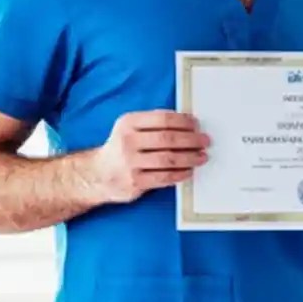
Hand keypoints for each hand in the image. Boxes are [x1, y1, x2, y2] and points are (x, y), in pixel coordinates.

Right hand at [86, 110, 209, 203]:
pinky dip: (181, 174)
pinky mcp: (135, 182)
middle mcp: (127, 142)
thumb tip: (189, 124)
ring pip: (169, 159)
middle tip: (205, 141)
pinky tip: (189, 171)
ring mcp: (130, 163)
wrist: (96, 175)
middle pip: (168, 139)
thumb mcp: (130, 128)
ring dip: (190, 158)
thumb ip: (154, 124)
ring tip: (202, 156)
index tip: (197, 125)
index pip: (163, 119)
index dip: (184, 121)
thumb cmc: (121, 149)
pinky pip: (165, 177)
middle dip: (192, 140)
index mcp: (128, 123)